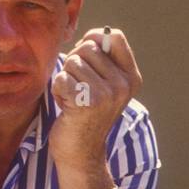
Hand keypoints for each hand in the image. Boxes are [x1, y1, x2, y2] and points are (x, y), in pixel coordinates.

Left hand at [49, 26, 142, 171]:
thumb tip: (94, 35)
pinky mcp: (87, 103)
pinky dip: (57, 90)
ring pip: (72, 62)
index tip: (86, 56)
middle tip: (78, 86)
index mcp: (131, 78)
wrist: (81, 153)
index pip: (116, 37)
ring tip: (73, 98)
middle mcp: (123, 85)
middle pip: (88, 47)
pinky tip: (66, 105)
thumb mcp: (105, 86)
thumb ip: (103, 60)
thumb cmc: (86, 114)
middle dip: (75, 63)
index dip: (94, 39)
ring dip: (65, 79)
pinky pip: (61, 78)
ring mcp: (107, 94)